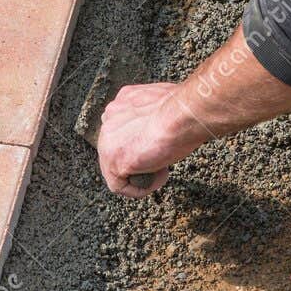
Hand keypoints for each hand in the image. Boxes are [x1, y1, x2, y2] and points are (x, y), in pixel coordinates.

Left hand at [97, 81, 206, 198]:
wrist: (183, 115)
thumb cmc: (183, 109)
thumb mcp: (164, 105)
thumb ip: (151, 115)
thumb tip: (159, 126)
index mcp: (121, 102)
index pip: (120, 128)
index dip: (138, 141)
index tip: (156, 145)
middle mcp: (109, 119)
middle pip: (114, 148)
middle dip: (135, 158)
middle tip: (159, 158)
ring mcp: (107, 141)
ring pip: (115, 168)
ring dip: (138, 173)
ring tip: (162, 168)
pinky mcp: (114, 162)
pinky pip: (120, 186)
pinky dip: (140, 188)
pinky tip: (160, 175)